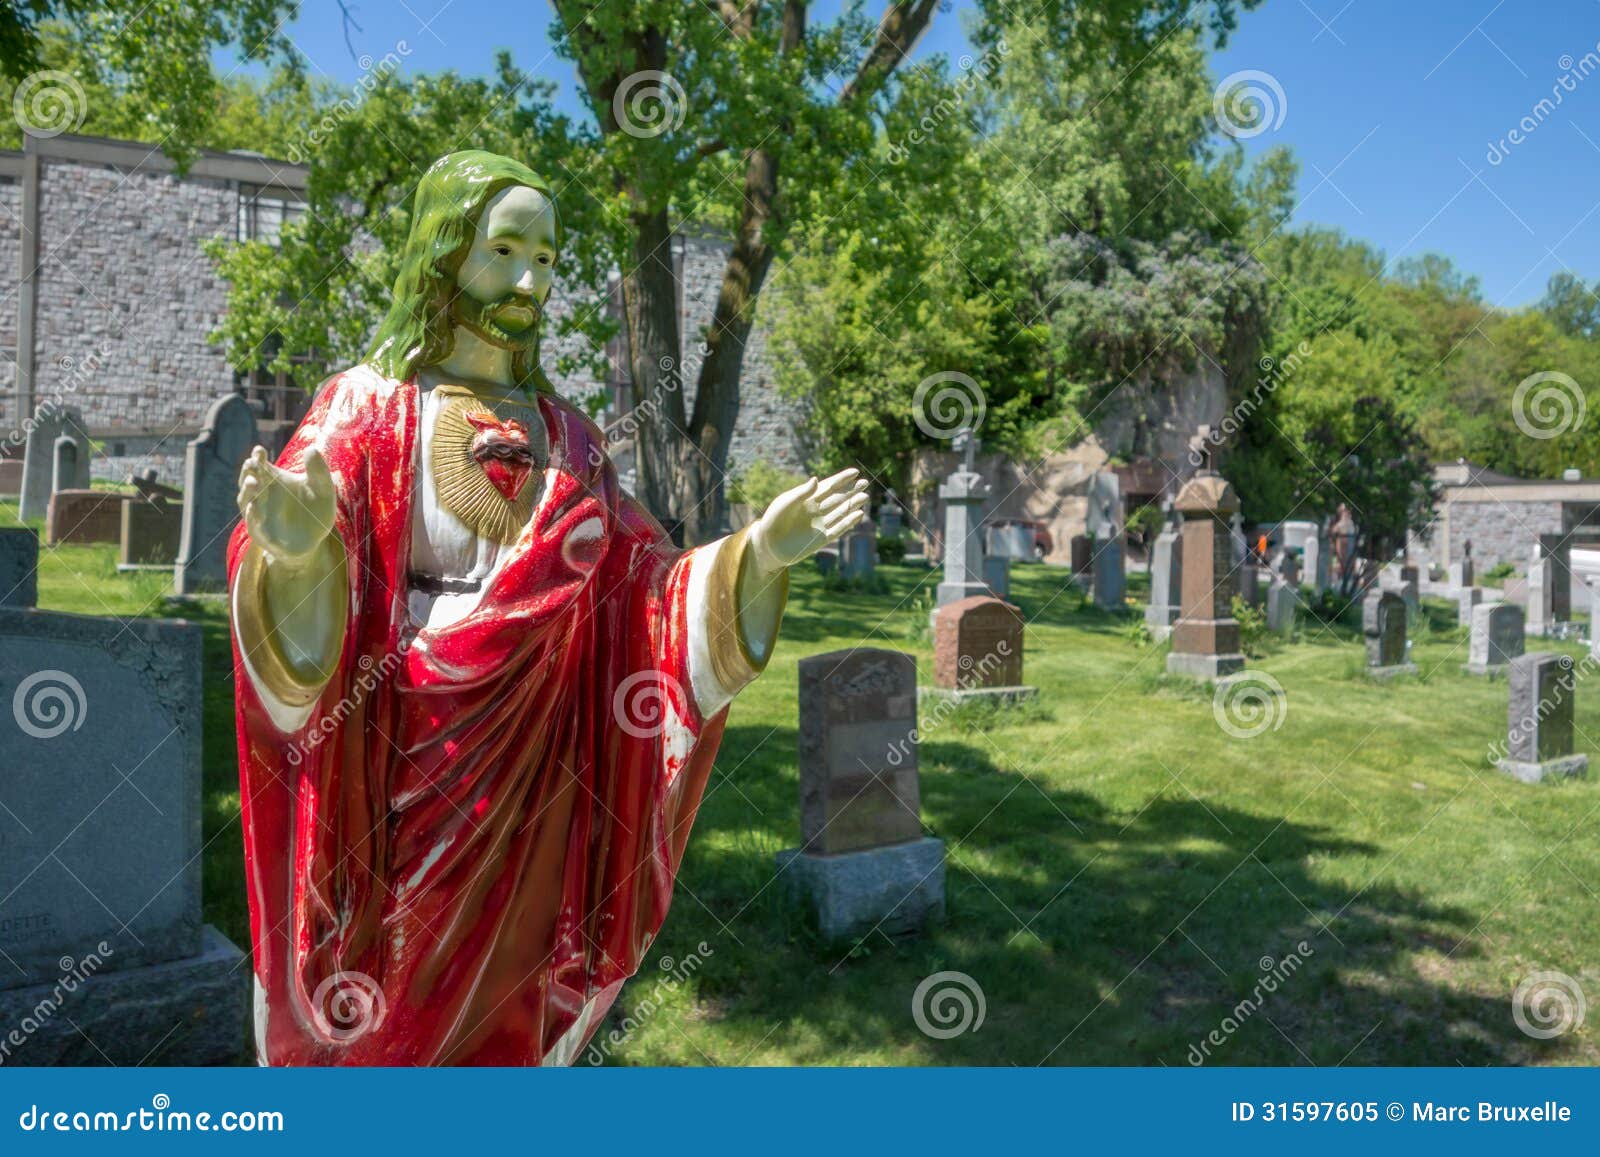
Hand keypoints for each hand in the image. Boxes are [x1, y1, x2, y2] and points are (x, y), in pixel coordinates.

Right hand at [236, 445, 337, 562]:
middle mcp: (261, 495)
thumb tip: (312, 448)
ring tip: (253, 481)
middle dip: (249, 471)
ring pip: (247, 501)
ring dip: (248, 491)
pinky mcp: (262, 534)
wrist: (316, 541)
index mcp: (273, 480)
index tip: (260, 450)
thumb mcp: (323, 489)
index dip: (258, 457)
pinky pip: (254, 525)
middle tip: (252, 462)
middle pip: (249, 480)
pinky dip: (252, 516)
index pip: (261, 465)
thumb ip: (318, 471)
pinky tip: (254, 508)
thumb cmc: (316, 509)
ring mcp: (259, 515)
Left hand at [748, 468, 869, 574]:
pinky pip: (838, 529)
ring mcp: (820, 524)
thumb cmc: (773, 520)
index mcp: (808, 498)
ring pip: (841, 512)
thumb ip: (801, 493)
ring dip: (852, 505)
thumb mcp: (785, 503)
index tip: (855, 472)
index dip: (842, 479)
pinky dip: (848, 522)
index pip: (828, 486)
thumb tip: (816, 479)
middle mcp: (816, 510)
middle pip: (838, 498)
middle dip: (851, 491)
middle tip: (866, 482)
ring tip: (865, 497)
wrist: (768, 544)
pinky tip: (858, 514)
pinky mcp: (821, 539)